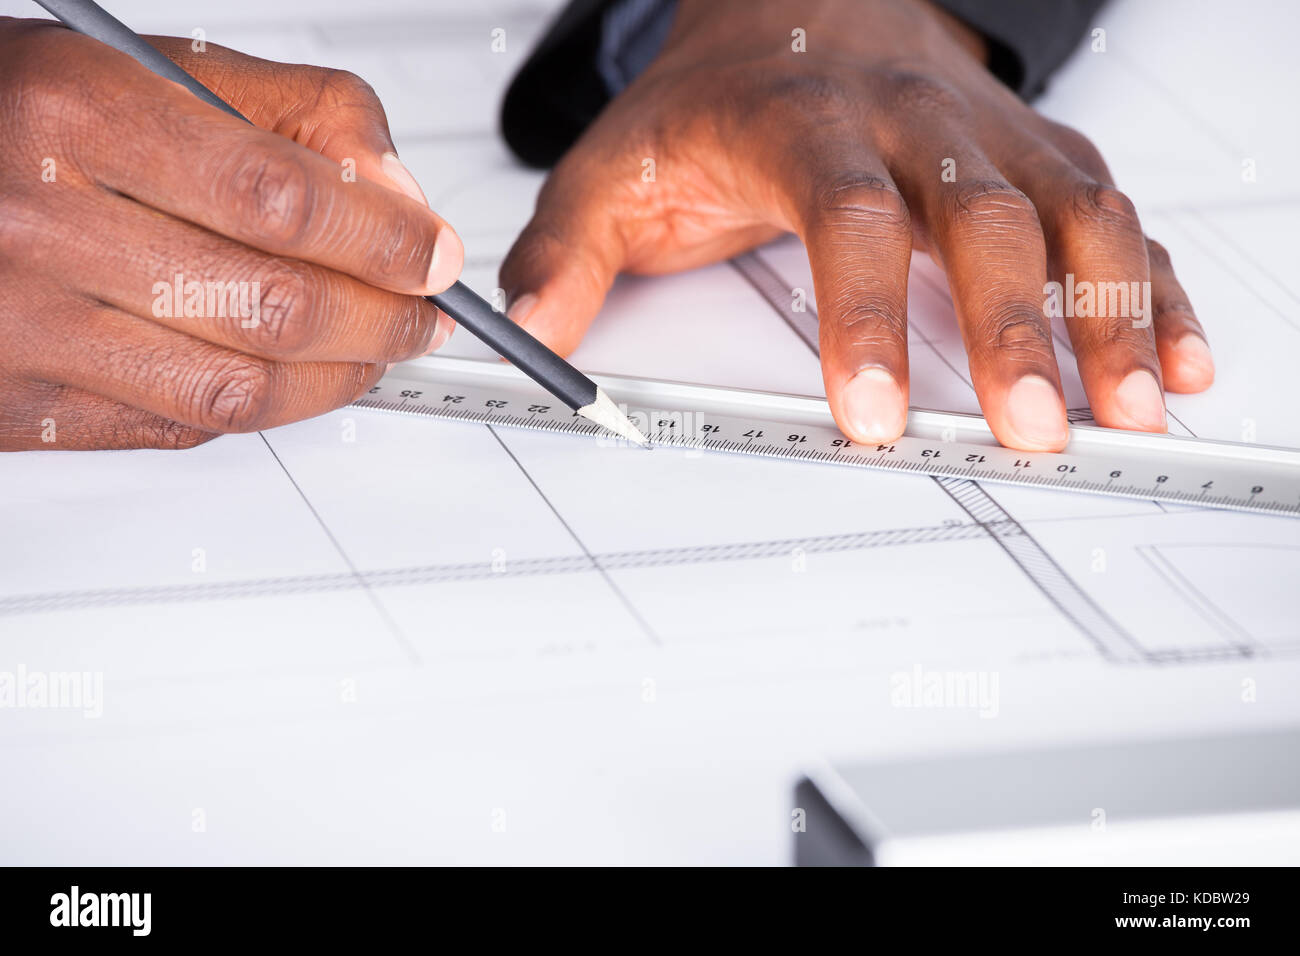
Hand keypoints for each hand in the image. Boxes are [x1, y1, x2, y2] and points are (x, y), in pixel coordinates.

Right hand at [0, 19, 461, 449]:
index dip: (384, 238)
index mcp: (74, 115)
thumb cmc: (29, 116)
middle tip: (422, 312)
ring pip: (237, 390)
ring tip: (375, 349)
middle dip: (383, 319)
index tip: (434, 256)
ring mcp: (23, 328)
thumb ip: (302, 115)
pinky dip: (263, 406)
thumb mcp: (159, 66)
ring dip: (339, 378)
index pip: (281, 197)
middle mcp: (36, 224)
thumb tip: (402, 203)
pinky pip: (183, 428)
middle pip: (272, 306)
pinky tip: (288, 372)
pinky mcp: (23, 406)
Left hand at [499, 0, 1213, 450]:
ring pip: (1075, 209)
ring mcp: (987, 134)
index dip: (863, 317)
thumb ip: (564, 255)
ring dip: (1111, 311)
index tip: (872, 414)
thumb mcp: (613, 166)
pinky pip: (1114, 211)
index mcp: (805, 122)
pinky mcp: (1036, 153)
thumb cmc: (715, 99)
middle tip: (1034, 429)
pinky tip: (1173, 356)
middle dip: (1018, 328)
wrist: (793, 4)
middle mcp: (913, 121)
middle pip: (985, 217)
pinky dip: (1154, 287)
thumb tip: (524, 340)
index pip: (846, 217)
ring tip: (1127, 408)